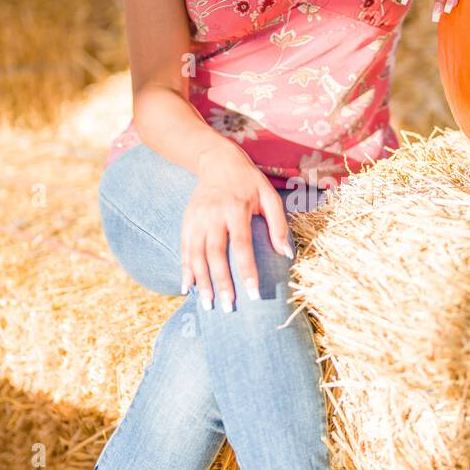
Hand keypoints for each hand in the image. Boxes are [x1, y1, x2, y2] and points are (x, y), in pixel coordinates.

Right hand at [180, 139, 293, 311]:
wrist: (217, 161)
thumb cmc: (249, 182)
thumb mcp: (269, 195)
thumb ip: (279, 223)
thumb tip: (285, 253)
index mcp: (236, 208)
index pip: (241, 244)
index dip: (246, 270)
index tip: (253, 293)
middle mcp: (213, 214)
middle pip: (215, 253)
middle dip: (222, 282)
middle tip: (229, 307)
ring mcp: (197, 218)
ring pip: (196, 254)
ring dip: (202, 281)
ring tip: (208, 305)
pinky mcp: (187, 221)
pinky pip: (184, 248)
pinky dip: (185, 269)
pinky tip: (187, 288)